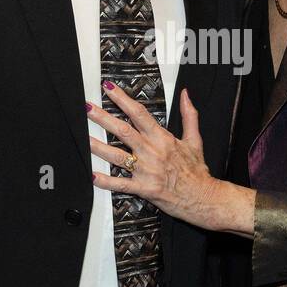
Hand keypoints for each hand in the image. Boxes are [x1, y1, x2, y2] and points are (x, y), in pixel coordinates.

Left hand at [87, 82, 222, 229]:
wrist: (203, 197)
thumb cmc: (197, 171)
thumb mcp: (195, 140)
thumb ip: (189, 115)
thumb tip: (186, 95)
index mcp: (162, 138)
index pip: (139, 113)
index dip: (123, 99)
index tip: (110, 89)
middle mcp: (152, 152)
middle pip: (123, 130)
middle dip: (103, 118)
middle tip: (87, 107)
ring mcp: (146, 170)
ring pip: (117, 156)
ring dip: (98, 146)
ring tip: (83, 138)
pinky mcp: (144, 188)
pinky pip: (121, 184)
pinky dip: (106, 181)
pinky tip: (92, 176)